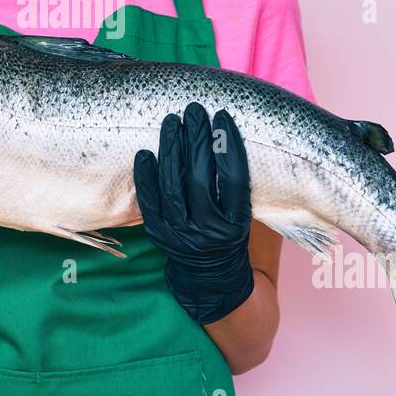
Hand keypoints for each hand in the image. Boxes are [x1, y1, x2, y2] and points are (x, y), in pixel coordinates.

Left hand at [133, 102, 254, 324]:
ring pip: (173, 187)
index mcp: (238, 225)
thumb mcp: (249, 219)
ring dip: (171, 151)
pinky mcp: (160, 235)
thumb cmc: (235, 241)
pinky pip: (150, 203)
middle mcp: (210, 231)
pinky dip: (146, 177)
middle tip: (194, 111)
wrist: (214, 284)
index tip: (223, 116)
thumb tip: (242, 139)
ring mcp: (182, 235)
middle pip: (201, 179)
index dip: (228, 146)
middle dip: (197, 141)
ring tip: (172, 122)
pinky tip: (145, 153)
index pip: (234, 179)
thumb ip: (246, 188)